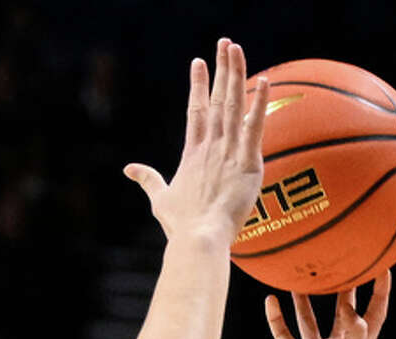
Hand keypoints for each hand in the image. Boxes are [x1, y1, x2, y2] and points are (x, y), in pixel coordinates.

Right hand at [124, 39, 267, 244]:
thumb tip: (129, 169)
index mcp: (193, 153)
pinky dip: (260, 104)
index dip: (198, 86)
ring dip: (236, 74)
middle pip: (217, 99)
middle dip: (220, 69)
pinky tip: (266, 81)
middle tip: (224, 42)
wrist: (198, 239)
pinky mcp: (247, 163)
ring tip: (236, 48)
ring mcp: (228, 152)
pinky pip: (255, 127)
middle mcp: (210, 146)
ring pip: (234, 105)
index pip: (196, 110)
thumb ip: (148, 179)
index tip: (198, 62)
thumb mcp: (160, 199)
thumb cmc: (181, 226)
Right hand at [265, 276, 389, 338]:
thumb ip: (353, 337)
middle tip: (337, 257)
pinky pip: (283, 332)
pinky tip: (271, 299)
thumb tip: (352, 310)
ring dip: (303, 296)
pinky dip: (276, 317)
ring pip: (308, 315)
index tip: (382, 265)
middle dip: (340, 284)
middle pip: (340, 307)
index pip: (374, 313)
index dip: (380, 290)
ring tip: (299, 271)